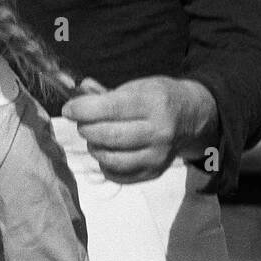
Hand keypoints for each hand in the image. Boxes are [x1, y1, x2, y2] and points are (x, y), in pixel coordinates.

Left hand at [61, 76, 215, 182]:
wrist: (192, 117)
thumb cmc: (158, 97)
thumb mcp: (138, 85)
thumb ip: (105, 92)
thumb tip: (76, 94)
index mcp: (154, 103)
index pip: (111, 108)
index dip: (83, 110)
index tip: (68, 109)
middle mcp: (159, 131)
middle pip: (109, 136)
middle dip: (86, 129)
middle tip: (82, 123)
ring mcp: (158, 155)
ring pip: (111, 159)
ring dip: (94, 147)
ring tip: (94, 137)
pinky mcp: (154, 172)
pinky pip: (118, 175)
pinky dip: (105, 165)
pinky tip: (107, 151)